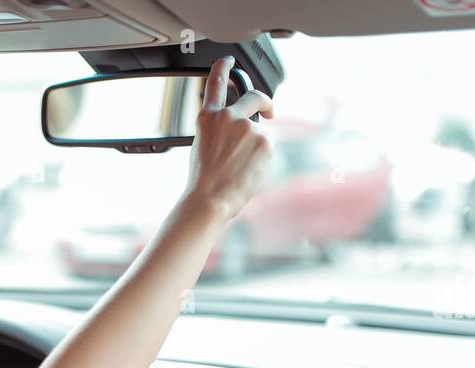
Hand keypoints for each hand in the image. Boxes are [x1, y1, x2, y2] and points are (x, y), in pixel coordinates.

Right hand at [180, 56, 275, 224]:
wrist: (210, 198)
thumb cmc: (204, 180)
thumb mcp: (204, 146)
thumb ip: (222, 131)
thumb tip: (245, 131)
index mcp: (208, 117)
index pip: (216, 82)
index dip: (224, 67)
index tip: (230, 61)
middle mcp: (229, 116)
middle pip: (254, 97)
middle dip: (265, 101)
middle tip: (270, 111)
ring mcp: (248, 128)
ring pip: (260, 134)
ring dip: (255, 149)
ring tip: (240, 170)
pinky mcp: (265, 141)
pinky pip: (267, 149)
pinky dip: (261, 161)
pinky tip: (248, 172)